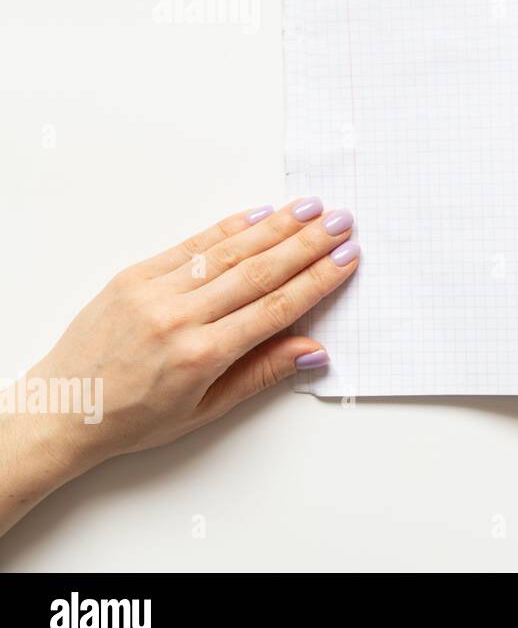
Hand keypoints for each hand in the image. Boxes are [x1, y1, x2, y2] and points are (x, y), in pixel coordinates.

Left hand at [12, 198, 358, 476]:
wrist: (61, 408)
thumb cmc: (133, 418)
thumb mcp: (205, 410)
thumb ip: (262, 373)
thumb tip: (313, 350)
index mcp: (202, 355)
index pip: (275, 307)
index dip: (318, 280)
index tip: (347, 258)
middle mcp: (179, 318)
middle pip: (259, 271)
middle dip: (307, 244)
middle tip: (342, 223)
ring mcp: (154, 291)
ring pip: (228, 251)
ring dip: (276, 226)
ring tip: (312, 208)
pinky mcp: (134, 275)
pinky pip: (190, 245)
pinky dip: (228, 227)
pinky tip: (259, 214)